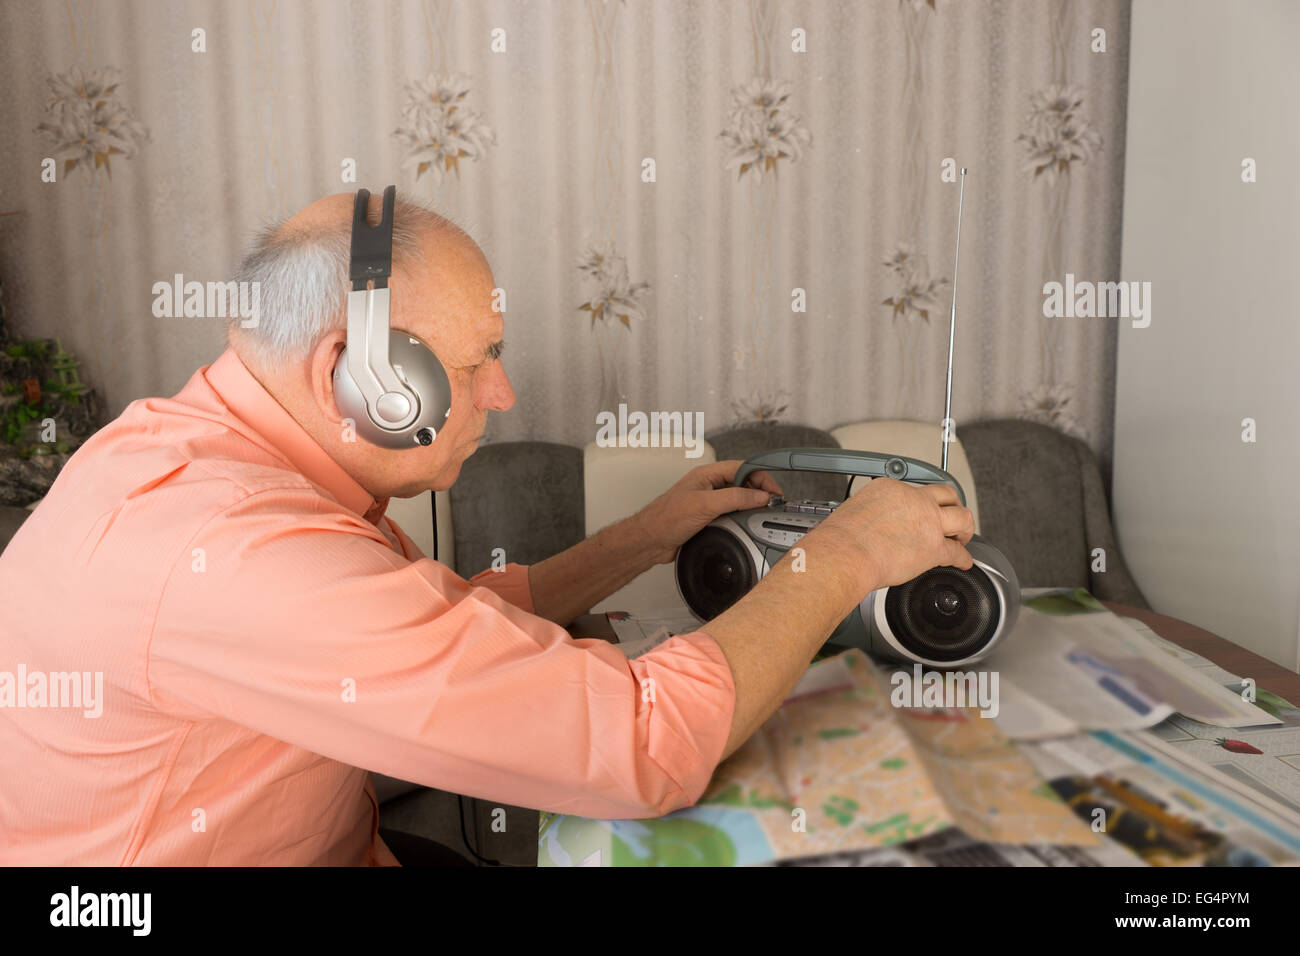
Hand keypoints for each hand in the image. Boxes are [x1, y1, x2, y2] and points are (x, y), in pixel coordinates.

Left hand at [634, 460, 783, 564]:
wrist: (649, 542)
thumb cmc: (665, 518)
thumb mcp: (705, 505)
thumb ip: (734, 498)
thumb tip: (759, 495)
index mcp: (706, 474)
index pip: (741, 467)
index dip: (760, 476)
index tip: (773, 491)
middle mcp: (708, 486)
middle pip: (742, 482)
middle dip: (758, 490)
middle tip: (771, 503)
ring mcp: (708, 502)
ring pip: (737, 499)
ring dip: (750, 505)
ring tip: (762, 512)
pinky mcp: (707, 518)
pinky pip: (730, 514)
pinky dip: (741, 518)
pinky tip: (745, 524)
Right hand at [805, 478, 974, 595]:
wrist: (845, 554)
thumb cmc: (841, 539)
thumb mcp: (855, 509)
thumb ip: (872, 513)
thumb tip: (873, 525)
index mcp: (891, 488)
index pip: (916, 490)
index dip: (921, 503)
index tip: (921, 512)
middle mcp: (914, 500)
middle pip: (946, 494)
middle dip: (953, 505)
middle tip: (951, 518)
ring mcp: (928, 522)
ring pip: (962, 517)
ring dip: (965, 529)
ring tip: (962, 538)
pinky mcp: (934, 548)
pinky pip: (957, 552)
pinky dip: (963, 558)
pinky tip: (963, 562)